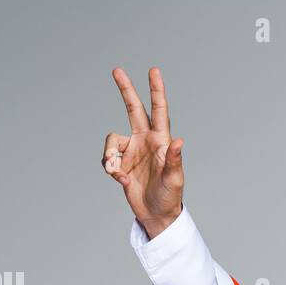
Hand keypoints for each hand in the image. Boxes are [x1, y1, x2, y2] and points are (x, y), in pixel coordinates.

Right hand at [102, 66, 184, 238]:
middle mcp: (145, 141)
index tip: (153, 71)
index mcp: (161, 140)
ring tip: (117, 173)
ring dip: (109, 155)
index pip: (159, 110)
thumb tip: (179, 140)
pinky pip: (107, 158)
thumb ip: (174, 159)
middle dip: (126, 89)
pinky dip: (109, 168)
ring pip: (111, 139)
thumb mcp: (174, 179)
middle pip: (133, 109)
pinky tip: (121, 180)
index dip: (156, 90)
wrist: (156, 214)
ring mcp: (131, 151)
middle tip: (117, 70)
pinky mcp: (120, 163)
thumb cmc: (170, 197)